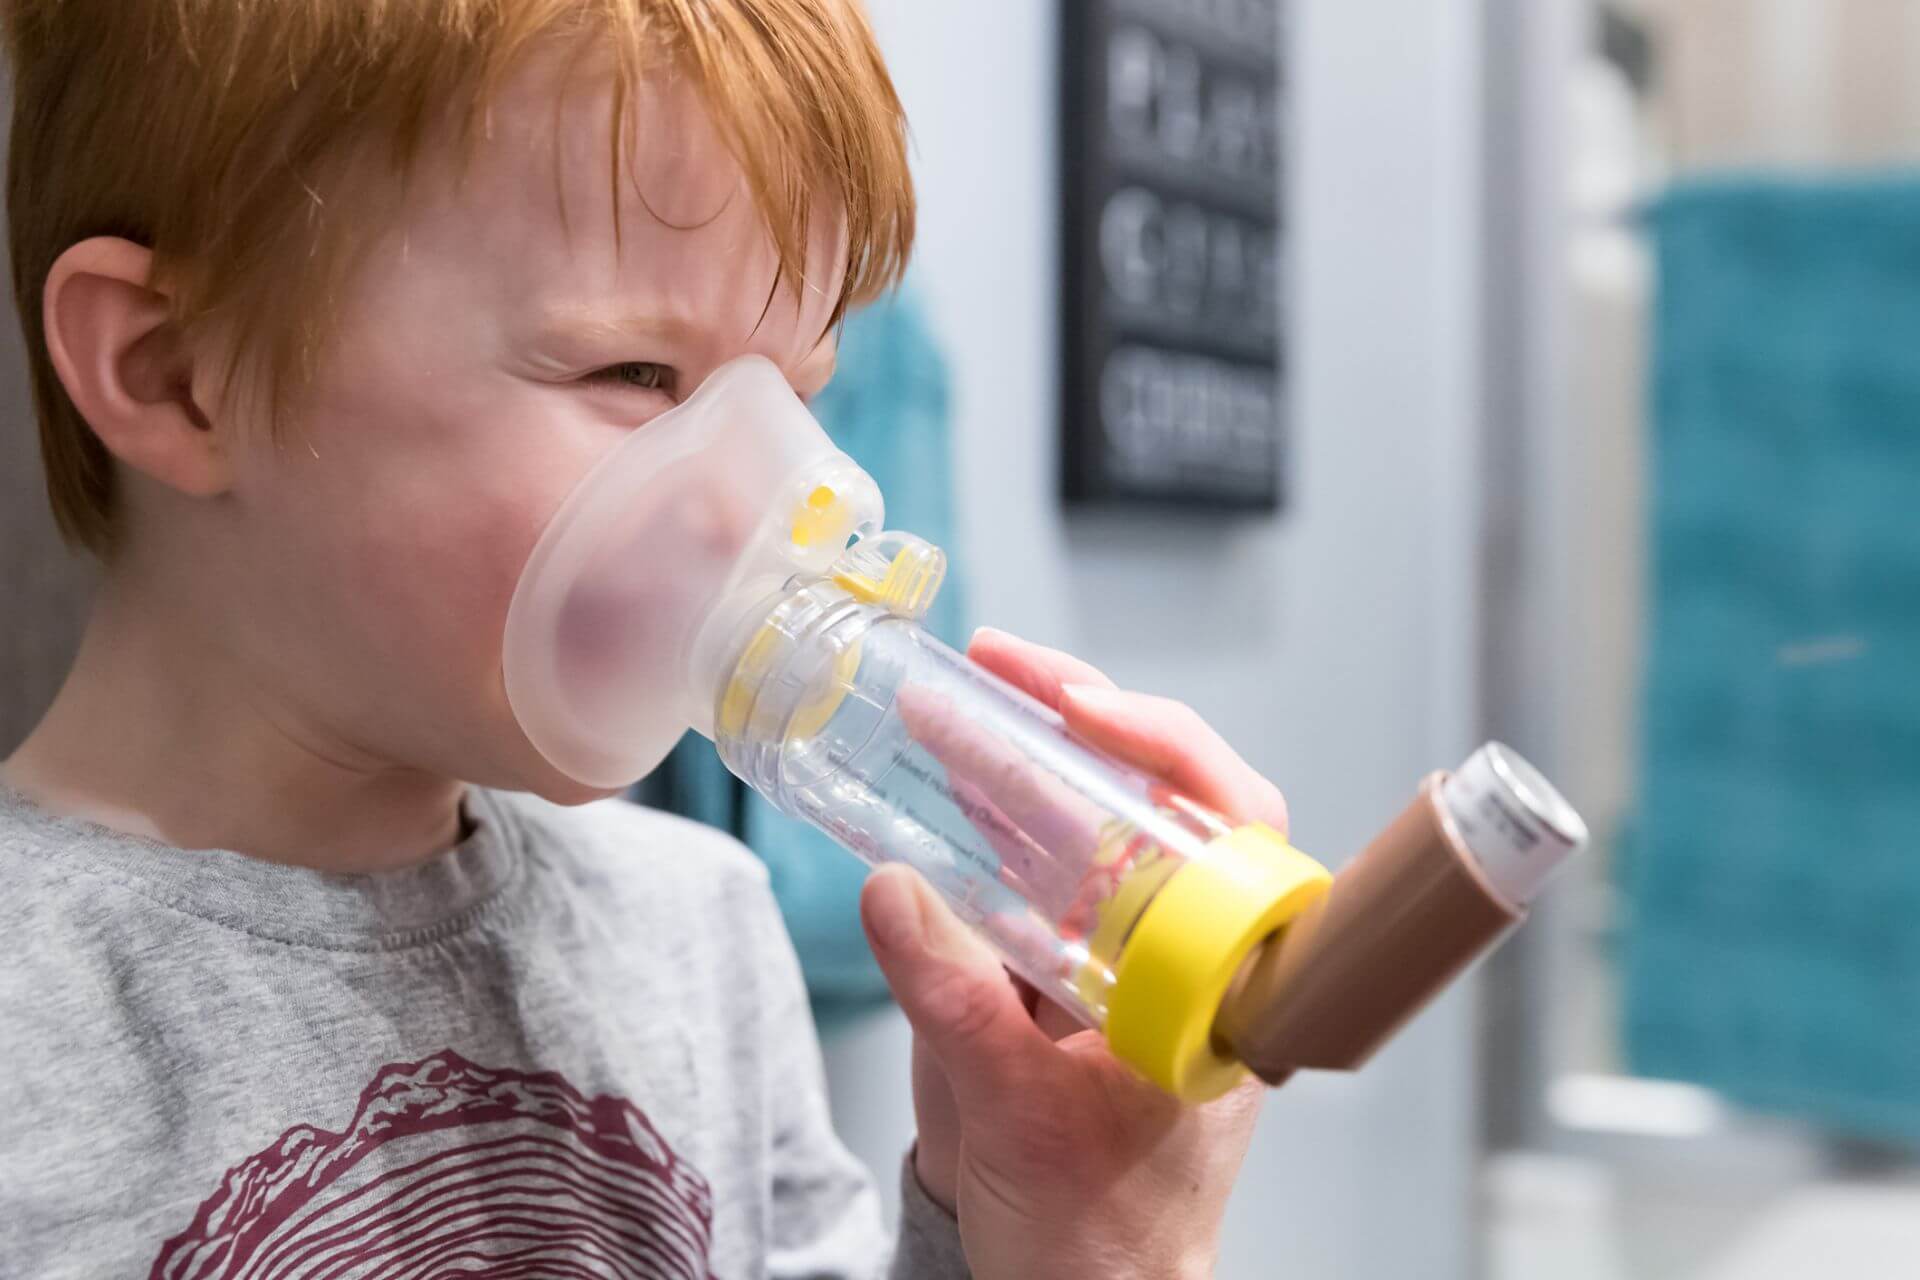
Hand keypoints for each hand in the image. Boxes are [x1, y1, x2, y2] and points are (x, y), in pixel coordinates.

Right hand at [860, 628, 1288, 1279]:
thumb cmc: (1102, 1239)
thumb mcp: (1022, 1116)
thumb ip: (959, 1003)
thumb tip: (894, 891)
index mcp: (1228, 980)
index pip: (1234, 820)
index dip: (1165, 746)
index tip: (1086, 711)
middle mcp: (1190, 953)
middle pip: (1156, 800)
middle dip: (1077, 722)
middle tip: (1001, 669)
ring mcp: (1129, 962)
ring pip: (1093, 831)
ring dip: (1023, 764)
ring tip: (954, 703)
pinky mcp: (1067, 980)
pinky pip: (1034, 884)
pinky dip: (989, 830)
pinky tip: (946, 783)